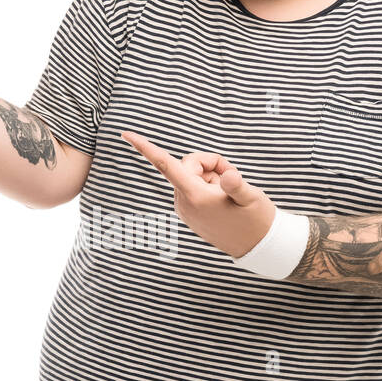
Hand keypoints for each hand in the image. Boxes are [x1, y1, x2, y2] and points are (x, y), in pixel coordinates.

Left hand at [121, 131, 275, 257]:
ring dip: (211, 175)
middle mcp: (184, 202)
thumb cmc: (255, 220)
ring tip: (229, 192)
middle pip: (188, 164)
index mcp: (194, 196)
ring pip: (191, 174)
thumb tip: (228, 176)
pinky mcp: (189, 212)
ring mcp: (185, 208)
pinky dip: (208, 185)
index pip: (165, 165)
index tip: (126, 134)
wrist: (256, 246)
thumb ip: (237, 185)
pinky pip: (193, 186)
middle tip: (231, 175)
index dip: (145, 148)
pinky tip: (222, 199)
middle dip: (210, 163)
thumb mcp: (251, 198)